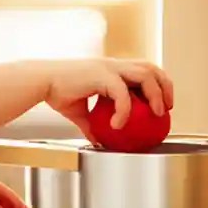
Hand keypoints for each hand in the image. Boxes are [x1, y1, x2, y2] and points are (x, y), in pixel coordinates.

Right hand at [43, 58, 173, 142]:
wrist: (41, 83)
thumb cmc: (56, 93)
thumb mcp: (79, 113)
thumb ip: (92, 125)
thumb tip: (99, 142)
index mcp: (110, 69)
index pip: (142, 69)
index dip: (157, 83)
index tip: (162, 103)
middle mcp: (113, 64)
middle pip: (150, 67)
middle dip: (165, 86)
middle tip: (167, 109)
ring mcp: (108, 67)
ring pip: (144, 75)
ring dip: (156, 94)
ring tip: (158, 113)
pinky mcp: (101, 75)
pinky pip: (122, 94)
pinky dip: (125, 110)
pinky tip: (119, 124)